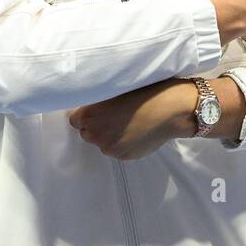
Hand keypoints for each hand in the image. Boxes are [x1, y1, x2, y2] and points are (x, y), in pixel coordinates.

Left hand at [68, 80, 194, 160]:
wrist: (170, 109)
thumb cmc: (145, 92)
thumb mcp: (116, 88)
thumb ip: (97, 101)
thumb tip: (89, 107)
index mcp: (89, 115)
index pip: (74, 119)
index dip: (86, 113)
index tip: (97, 109)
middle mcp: (95, 134)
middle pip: (86, 133)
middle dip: (96, 126)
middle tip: (114, 115)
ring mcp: (110, 148)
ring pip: (102, 143)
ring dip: (110, 135)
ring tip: (129, 123)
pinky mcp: (124, 157)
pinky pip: (117, 150)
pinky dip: (123, 143)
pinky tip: (136, 132)